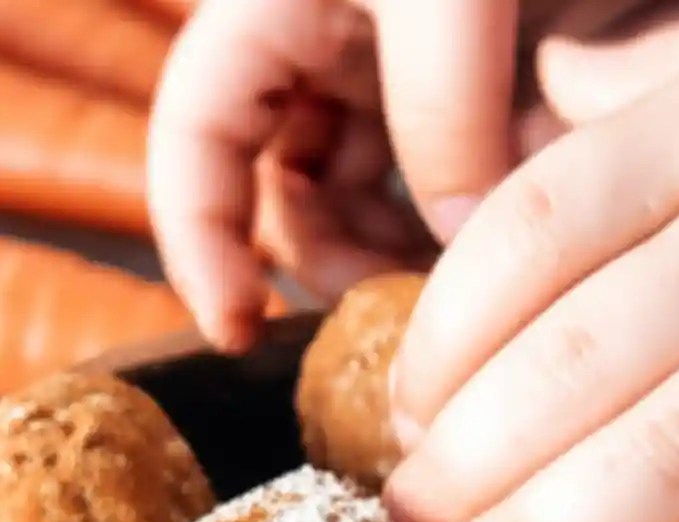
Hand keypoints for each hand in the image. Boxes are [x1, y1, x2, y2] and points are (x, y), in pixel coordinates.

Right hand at [147, 0, 649, 351]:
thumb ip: (444, 108)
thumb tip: (460, 243)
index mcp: (259, 15)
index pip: (191, 149)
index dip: (197, 245)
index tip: (236, 331)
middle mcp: (303, 43)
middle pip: (275, 188)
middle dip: (321, 261)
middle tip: (387, 322)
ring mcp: (368, 59)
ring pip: (351, 190)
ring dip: (388, 250)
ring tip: (448, 292)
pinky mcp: (437, 68)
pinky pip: (418, 164)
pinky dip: (442, 211)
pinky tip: (487, 241)